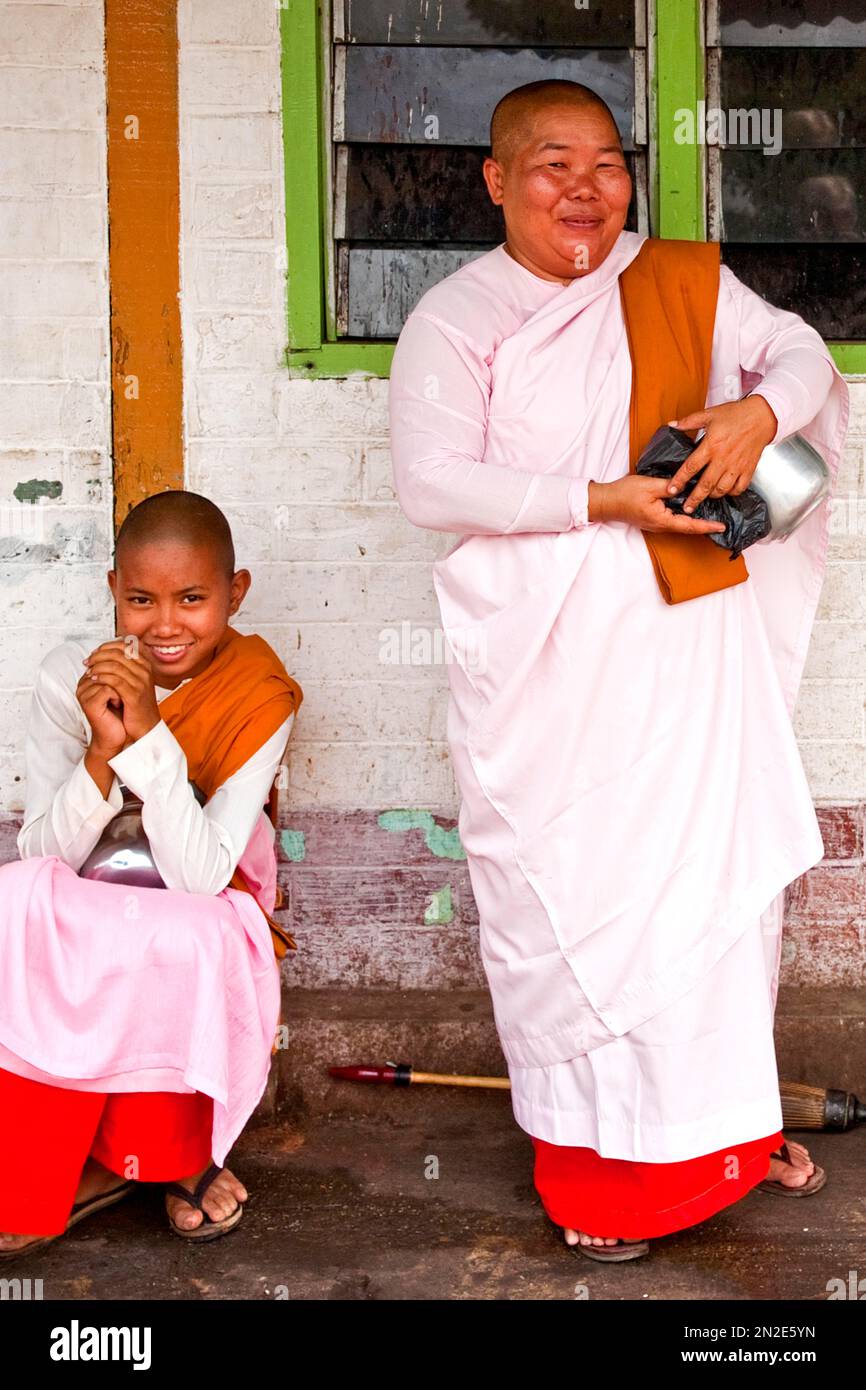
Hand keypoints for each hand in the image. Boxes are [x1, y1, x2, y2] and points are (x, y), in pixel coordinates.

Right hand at [76, 667, 127, 758]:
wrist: (119, 734)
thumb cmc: (122, 711)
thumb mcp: (123, 686)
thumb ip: (123, 667)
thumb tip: (132, 644)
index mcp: (90, 677)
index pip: (105, 658)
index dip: (121, 667)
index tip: (128, 681)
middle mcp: (84, 683)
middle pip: (106, 666)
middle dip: (122, 677)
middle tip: (125, 691)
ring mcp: (84, 693)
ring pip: (108, 677)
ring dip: (121, 688)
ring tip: (122, 698)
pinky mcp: (89, 703)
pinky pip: (107, 690)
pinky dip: (118, 696)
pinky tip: (118, 704)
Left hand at [82, 639, 160, 742]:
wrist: (147, 726)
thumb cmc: (138, 704)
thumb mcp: (136, 681)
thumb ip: (126, 666)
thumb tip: (108, 653)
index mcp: (145, 665)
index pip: (125, 645)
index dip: (107, 646)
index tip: (95, 653)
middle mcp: (145, 671)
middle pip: (118, 653)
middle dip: (98, 656)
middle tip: (87, 662)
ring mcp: (141, 682)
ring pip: (115, 665)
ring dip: (97, 666)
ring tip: (88, 672)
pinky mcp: (134, 694)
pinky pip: (114, 680)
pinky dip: (101, 678)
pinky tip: (94, 679)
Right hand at [589, 474, 726, 534]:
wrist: (606, 502)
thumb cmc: (624, 494)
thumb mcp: (649, 485)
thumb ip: (670, 486)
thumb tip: (686, 485)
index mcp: (662, 519)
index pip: (689, 525)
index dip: (706, 526)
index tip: (721, 527)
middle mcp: (661, 526)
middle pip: (687, 528)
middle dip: (705, 526)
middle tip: (721, 523)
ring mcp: (656, 524)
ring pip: (681, 525)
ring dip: (696, 522)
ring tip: (711, 516)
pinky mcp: (653, 519)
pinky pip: (673, 521)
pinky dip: (685, 518)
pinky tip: (691, 510)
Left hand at [664, 396, 777, 512]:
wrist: (762, 416)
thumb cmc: (736, 414)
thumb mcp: (709, 414)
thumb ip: (689, 421)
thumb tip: (671, 426)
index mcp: (711, 446)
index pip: (691, 467)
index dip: (679, 480)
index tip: (671, 490)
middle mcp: (723, 459)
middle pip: (705, 485)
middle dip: (694, 499)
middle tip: (686, 508)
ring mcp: (737, 466)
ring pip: (722, 489)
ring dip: (712, 496)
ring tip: (705, 497)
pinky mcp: (748, 469)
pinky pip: (739, 488)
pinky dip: (731, 493)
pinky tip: (725, 491)